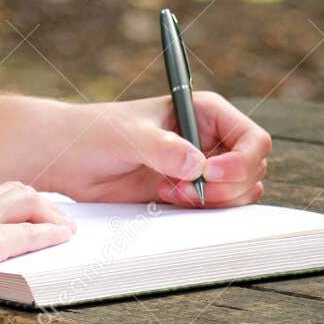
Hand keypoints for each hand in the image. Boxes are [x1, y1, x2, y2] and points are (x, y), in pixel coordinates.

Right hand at [0, 182, 75, 323]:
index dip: (9, 201)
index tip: (23, 210)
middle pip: (10, 190)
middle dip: (39, 201)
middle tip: (56, 216)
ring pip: (24, 202)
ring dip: (51, 213)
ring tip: (67, 228)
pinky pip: (27, 235)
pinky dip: (52, 233)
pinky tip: (65, 238)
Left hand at [40, 92, 272, 208]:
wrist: (70, 158)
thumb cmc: (97, 133)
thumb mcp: (128, 136)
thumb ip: (163, 149)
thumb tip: (197, 165)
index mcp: (206, 112)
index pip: (253, 139)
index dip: (241, 161)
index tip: (208, 173)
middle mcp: (210, 139)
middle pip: (252, 170)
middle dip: (226, 186)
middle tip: (184, 189)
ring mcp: (201, 167)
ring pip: (240, 192)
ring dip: (213, 201)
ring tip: (171, 192)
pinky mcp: (188, 191)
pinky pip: (215, 207)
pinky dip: (199, 210)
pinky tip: (165, 198)